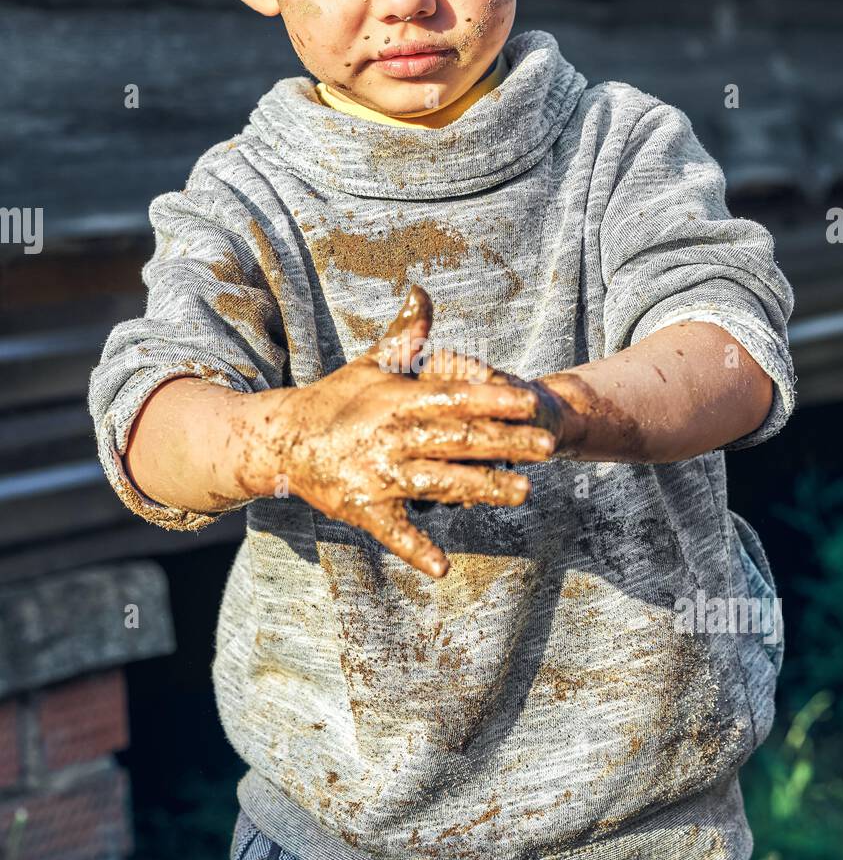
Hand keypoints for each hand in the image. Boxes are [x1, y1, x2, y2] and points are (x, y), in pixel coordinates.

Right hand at [239, 285, 556, 576]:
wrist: (279, 439)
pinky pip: (393, 532)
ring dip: (481, 489)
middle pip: (457, 439)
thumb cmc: (333, 399)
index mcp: (397, 400)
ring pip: (438, 483)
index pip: (453, 396)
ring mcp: (378, 475)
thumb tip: (423, 292)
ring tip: (523, 493)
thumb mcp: (370, 363)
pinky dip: (416, 550)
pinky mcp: (364, 509)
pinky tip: (443, 567)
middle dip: (505, 443)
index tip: (529, 400)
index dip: (492, 398)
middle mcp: (392, 437)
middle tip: (546, 446)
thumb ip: (406, 334)